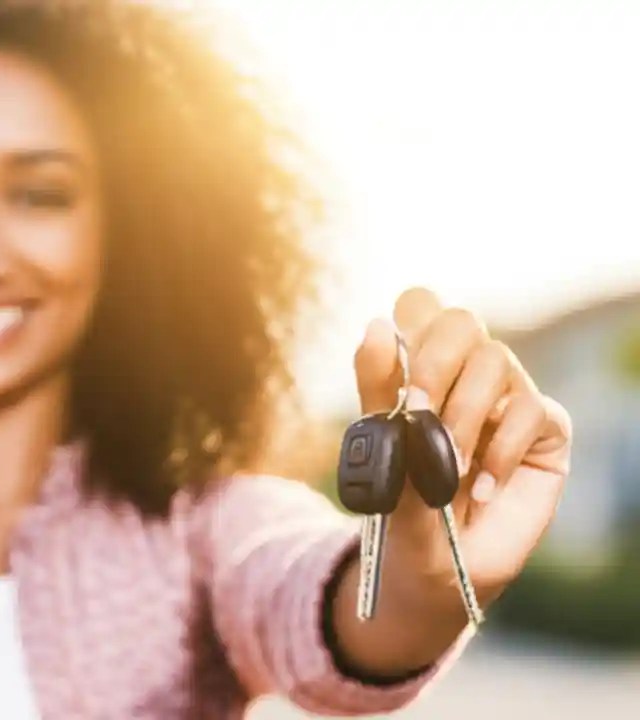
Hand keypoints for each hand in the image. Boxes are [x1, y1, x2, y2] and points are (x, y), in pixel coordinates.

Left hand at [353, 288, 571, 613]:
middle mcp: (465, 374)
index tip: (397, 356)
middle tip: (418, 413)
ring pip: (494, 360)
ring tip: (448, 469)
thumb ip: (378, 392)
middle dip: (433, 364)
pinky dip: (500, 453)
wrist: (435, 571)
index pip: (420, 306)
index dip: (412, 317)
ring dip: (463, 416)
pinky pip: (530, 411)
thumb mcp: (383, 454)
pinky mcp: (546, 430)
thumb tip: (374, 326)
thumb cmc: (404, 509)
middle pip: (460, 320)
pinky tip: (479, 491)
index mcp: (418, 369)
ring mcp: (507, 397)